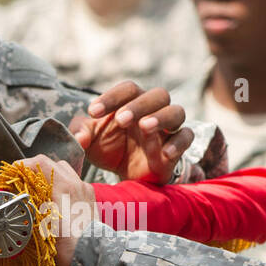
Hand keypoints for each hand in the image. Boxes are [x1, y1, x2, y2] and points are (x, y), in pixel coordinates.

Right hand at [18, 154, 95, 265]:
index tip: (11, 176)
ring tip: (37, 191)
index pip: (40, 163)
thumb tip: (11, 207)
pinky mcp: (90, 201)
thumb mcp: (38, 232)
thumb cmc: (67, 250)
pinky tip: (53, 201)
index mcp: (64, 188)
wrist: (94, 261)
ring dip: (49, 177)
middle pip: (52, 165)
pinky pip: (74, 184)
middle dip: (34, 171)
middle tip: (21, 183)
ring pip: (65, 173)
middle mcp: (77, 185)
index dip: (21, 167)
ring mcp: (86, 192)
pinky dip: (61, 187)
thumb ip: (24, 214)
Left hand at [73, 80, 192, 182]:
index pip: (128, 89)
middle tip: (121, 119)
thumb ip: (81, 133)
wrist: (125, 176)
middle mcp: (152, 111)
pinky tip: (165, 153)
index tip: (93, 111)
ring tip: (145, 127)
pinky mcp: (176, 149)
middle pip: (158, 95)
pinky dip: (179, 143)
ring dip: (162, 117)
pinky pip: (186, 138)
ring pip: (176, 112)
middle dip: (139, 105)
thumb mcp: (89, 141)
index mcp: (131, 103)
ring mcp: (167, 130)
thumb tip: (79, 138)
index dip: (112, 97)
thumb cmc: (108, 149)